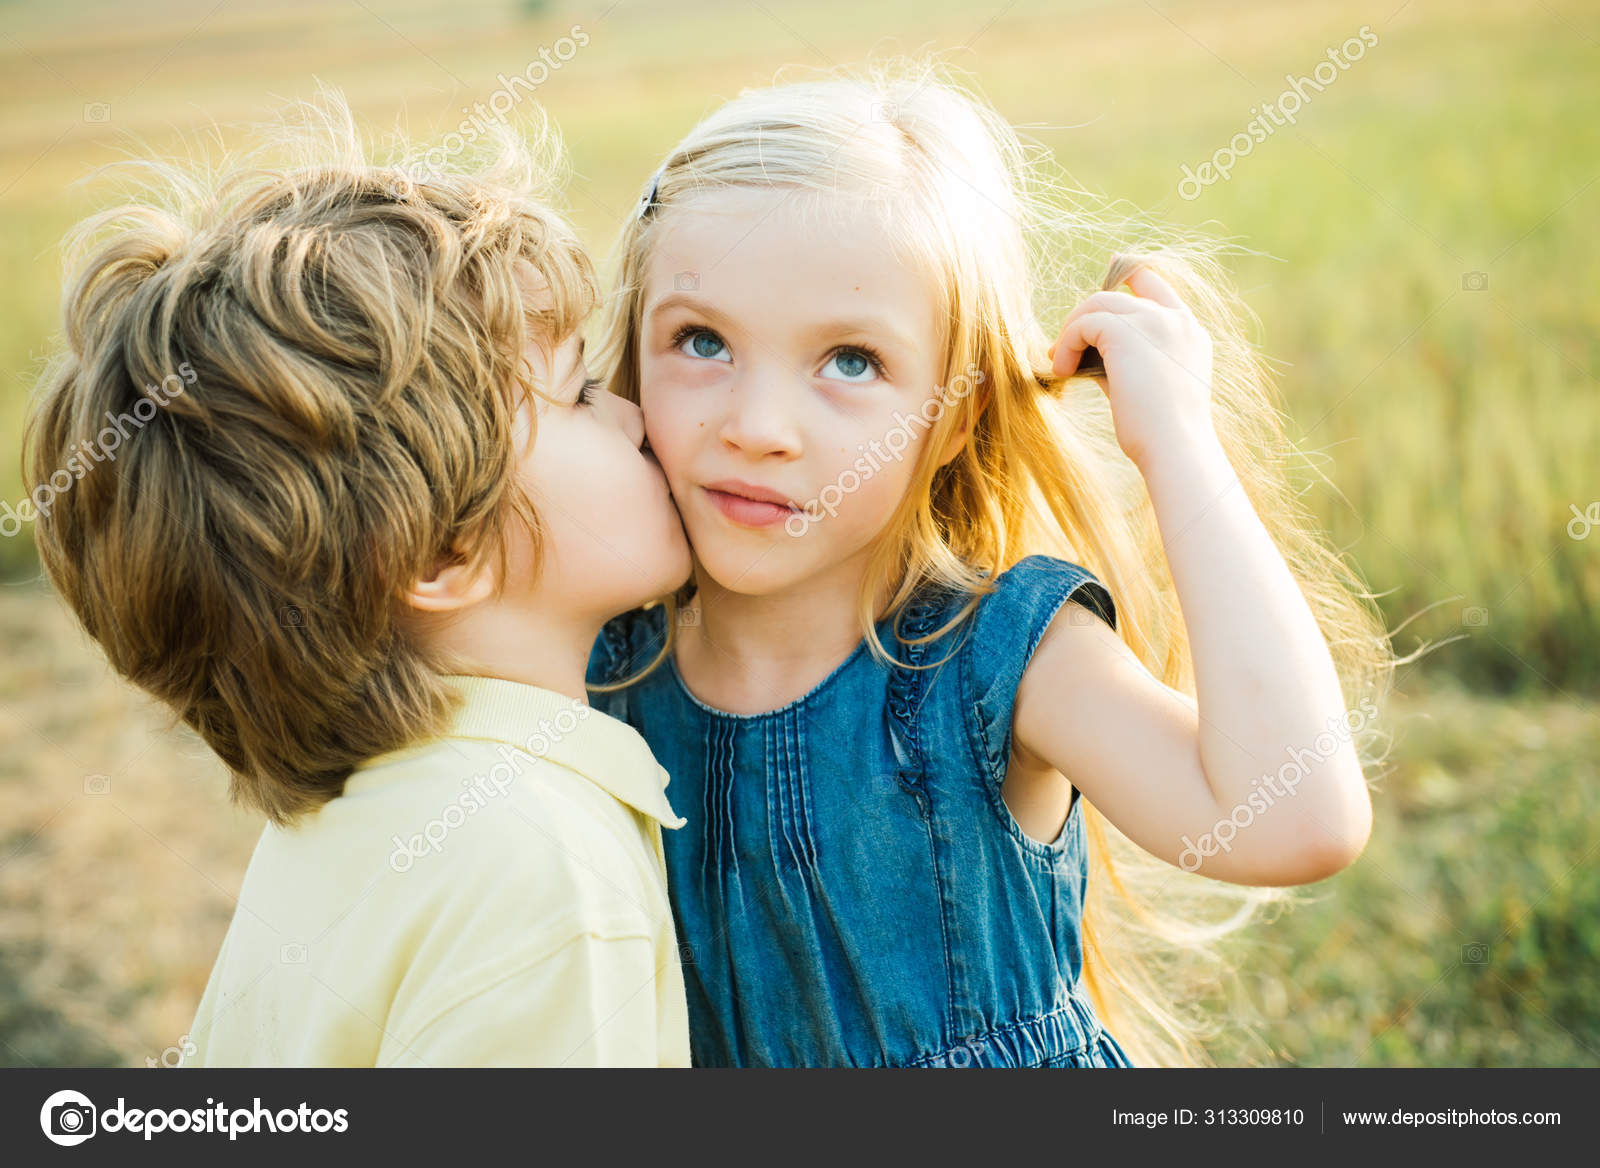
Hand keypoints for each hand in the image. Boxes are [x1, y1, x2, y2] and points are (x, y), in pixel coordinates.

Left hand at [1048, 264, 1216, 471]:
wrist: (1175, 448)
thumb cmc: (1161, 432)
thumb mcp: (1148, 385)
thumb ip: (1126, 360)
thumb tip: (1087, 354)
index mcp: (1190, 332)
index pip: (1156, 286)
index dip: (1130, 277)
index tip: (1108, 274)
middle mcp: (1177, 320)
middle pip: (1119, 293)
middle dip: (1086, 315)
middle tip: (1064, 347)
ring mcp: (1155, 321)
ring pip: (1098, 303)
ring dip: (1072, 330)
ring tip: (1061, 361)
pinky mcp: (1126, 332)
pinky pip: (1084, 324)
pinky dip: (1067, 344)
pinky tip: (1063, 370)